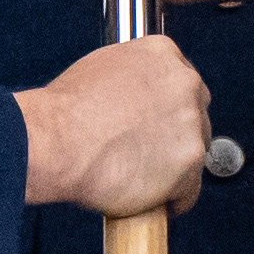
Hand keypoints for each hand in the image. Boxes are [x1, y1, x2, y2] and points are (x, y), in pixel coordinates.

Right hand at [15, 36, 210, 217]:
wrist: (57, 141)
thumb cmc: (67, 111)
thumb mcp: (102, 68)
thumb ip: (132, 77)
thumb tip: (135, 94)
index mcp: (163, 54)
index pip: (183, 81)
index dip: (168, 108)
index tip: (159, 122)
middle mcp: (184, 83)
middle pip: (196, 114)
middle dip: (176, 135)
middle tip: (149, 152)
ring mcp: (190, 121)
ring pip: (194, 152)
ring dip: (173, 168)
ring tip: (142, 178)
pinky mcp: (189, 161)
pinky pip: (189, 189)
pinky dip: (173, 199)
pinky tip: (151, 199)